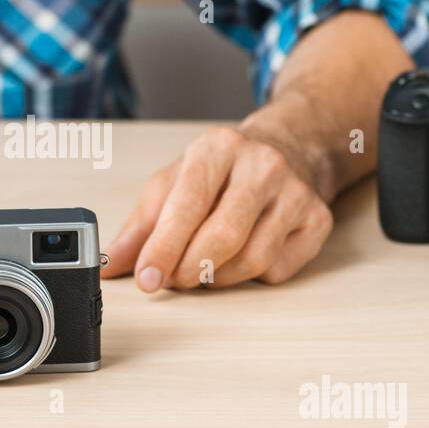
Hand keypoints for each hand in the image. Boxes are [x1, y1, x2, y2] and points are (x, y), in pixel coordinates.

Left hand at [101, 127, 333, 289]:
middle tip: (172, 280)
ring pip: (252, 259)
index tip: (147, 278)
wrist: (286, 150)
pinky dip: (251, 276)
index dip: (164, 247)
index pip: (189, 204)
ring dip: (217, 277)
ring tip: (202, 267)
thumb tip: (110, 264)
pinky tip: (240, 257)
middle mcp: (262, 164)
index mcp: (218, 148)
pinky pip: (278, 270)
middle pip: (223, 236)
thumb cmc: (220, 172)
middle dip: (189, 268)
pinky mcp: (318, 220)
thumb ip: (139, 226)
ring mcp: (296, 192)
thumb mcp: (173, 185)